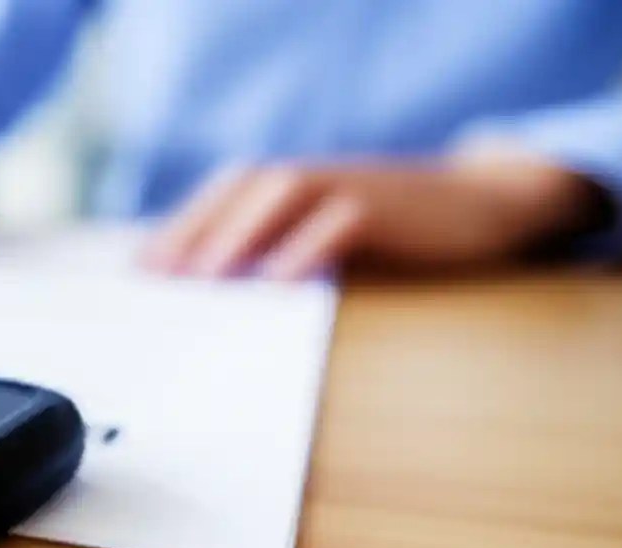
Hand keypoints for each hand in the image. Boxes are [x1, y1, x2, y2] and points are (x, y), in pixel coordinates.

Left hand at [142, 154, 606, 279]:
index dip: (177, 228)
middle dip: (192, 229)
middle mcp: (312, 176)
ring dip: (237, 232)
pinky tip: (280, 282)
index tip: (138, 271)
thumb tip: (224, 297)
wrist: (484, 205)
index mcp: (292, 185)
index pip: (219, 198)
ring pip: (280, 194)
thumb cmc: (397, 233)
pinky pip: (341, 220)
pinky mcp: (388, 206)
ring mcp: (349, 184)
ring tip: (205, 277)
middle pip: (237, 190)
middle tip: (157, 277)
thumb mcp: (330, 240)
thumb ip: (283, 255)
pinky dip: (307, 247)